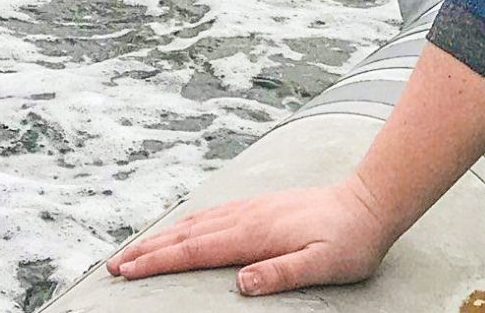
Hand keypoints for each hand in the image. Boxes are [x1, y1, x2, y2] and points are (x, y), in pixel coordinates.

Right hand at [106, 177, 401, 295]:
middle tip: (113, 265)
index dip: (158, 261)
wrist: (371, 202)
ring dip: (162, 237)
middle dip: (147, 250)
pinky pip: (212, 214)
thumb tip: (241, 283)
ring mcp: (252, 209)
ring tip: (135, 250)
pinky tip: (182, 229)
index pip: (195, 251)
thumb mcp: (323, 265)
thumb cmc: (350, 240)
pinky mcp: (261, 207)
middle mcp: (247, 217)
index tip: (126, 271)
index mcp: (255, 234)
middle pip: (185, 235)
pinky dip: (186, 224)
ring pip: (195, 223)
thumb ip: (282, 274)